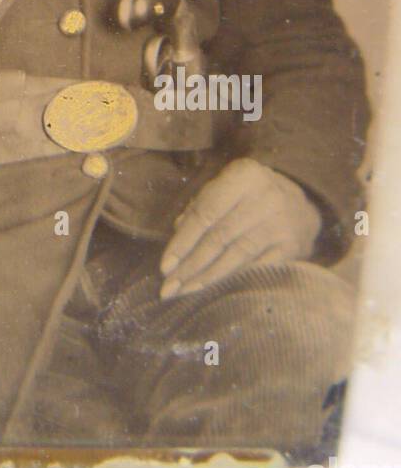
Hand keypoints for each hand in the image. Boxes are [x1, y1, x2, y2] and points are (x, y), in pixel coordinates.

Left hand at [159, 158, 321, 299]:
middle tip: (169, 288)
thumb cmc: (250, 195)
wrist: (301, 204)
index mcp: (245, 175)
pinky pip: (256, 269)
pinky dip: (233, 282)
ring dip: (208, 278)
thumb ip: (201, 205)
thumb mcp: (227, 186)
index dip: (183, 242)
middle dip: (191, 265)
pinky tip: (214, 292)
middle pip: (219, 238)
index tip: (165, 266)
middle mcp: (266, 198)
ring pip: (236, 256)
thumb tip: (177, 232)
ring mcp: (282, 224)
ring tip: (185, 292)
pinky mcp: (293, 248)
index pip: (206, 213)